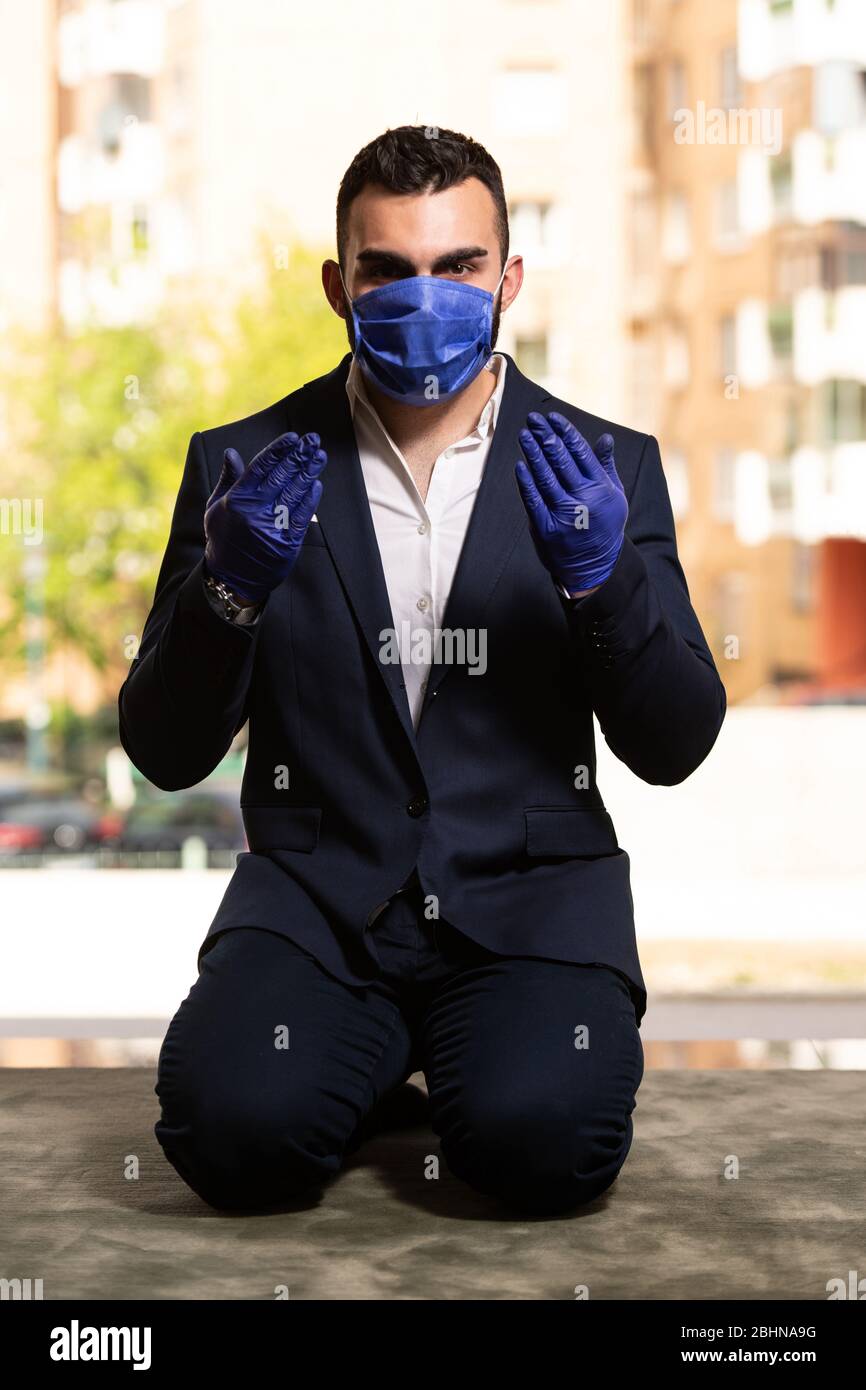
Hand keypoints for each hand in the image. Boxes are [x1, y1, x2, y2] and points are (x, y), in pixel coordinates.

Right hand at [204, 431, 326, 604]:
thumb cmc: (223, 539)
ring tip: (319, 456)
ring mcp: (272, 527)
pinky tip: (316, 485)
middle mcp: (255, 511)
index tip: (292, 438)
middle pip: (281, 476)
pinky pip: (302, 517)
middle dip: (299, 456)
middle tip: (313, 440)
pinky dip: (310, 499)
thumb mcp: (216, 508)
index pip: (261, 467)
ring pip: (295, 494)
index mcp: (237, 499)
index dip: (278, 450)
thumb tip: (232, 453)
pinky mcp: (286, 543)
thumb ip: (228, 480)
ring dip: (309, 473)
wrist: (231, 579)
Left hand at [515, 412, 626, 595]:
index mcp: (601, 488)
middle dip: (546, 437)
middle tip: (533, 420)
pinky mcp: (547, 529)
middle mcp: (584, 500)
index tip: (552, 417)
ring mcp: (564, 515)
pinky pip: (533, 501)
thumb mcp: (615, 495)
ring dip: (533, 454)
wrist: (594, 566)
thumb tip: (605, 437)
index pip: (581, 452)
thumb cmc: (604, 524)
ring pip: (545, 477)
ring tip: (524, 435)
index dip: (565, 432)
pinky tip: (520, 465)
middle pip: (561, 461)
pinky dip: (526, 482)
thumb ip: (606, 466)